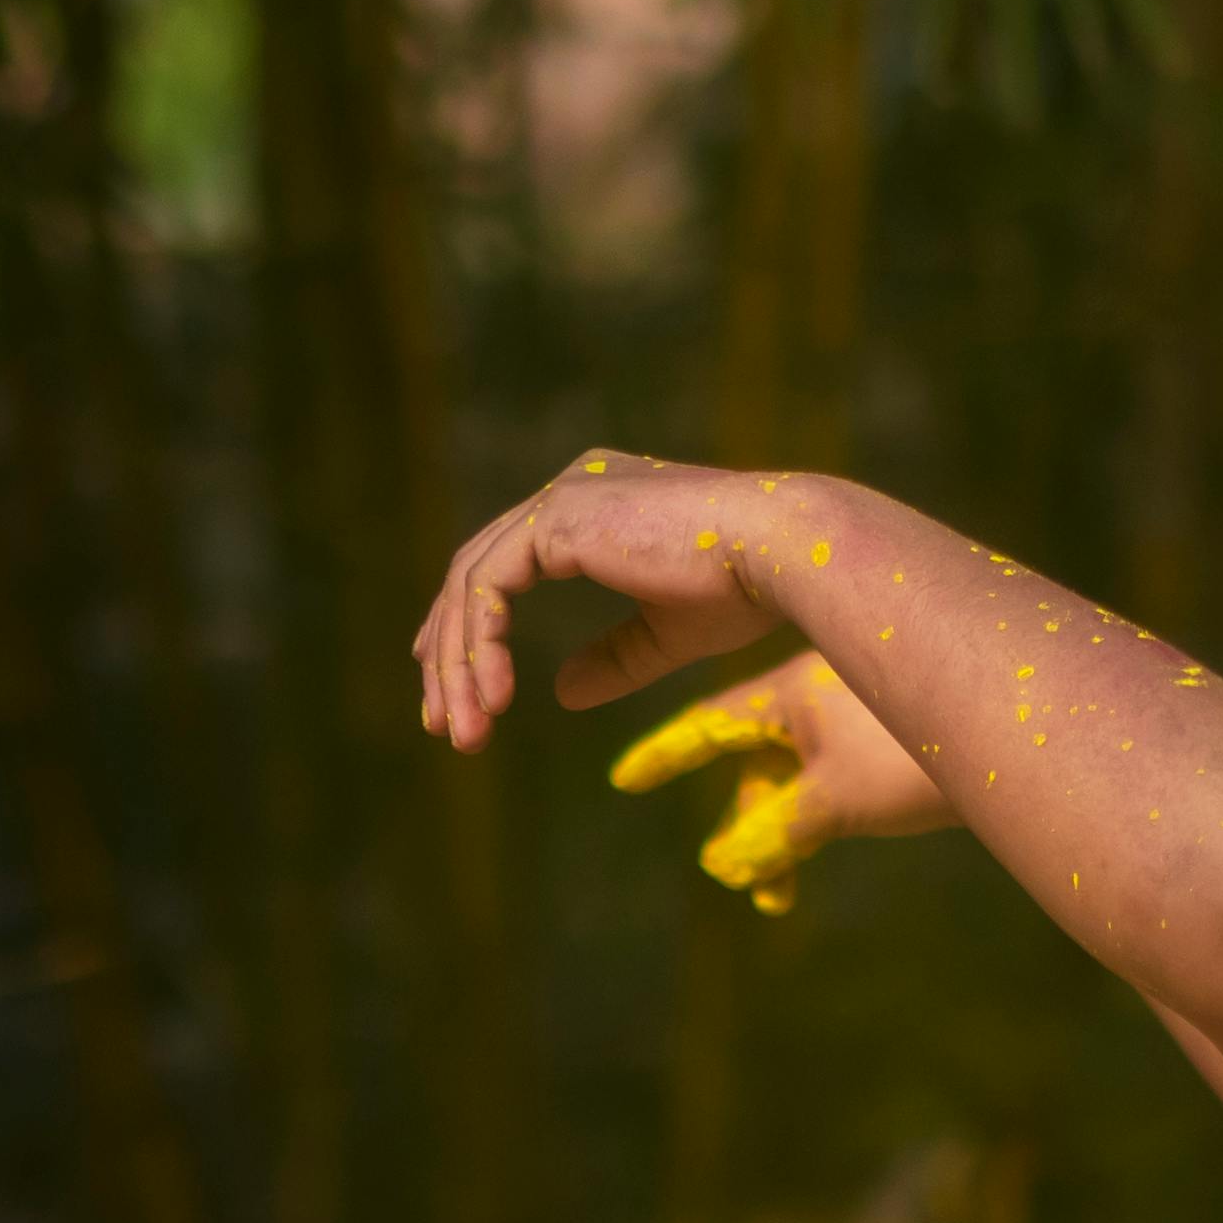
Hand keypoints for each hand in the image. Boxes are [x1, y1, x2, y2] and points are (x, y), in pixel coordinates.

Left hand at [413, 452, 864, 752]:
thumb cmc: (746, 589)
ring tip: (465, 732)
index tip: (460, 691)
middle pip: (475, 574)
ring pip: (471, 584)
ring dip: (459, 665)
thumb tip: (560, 693)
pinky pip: (487, 585)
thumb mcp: (666, 635)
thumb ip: (613, 657)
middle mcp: (569, 490)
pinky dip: (478, 645)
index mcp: (593, 506)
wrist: (781, 553)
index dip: (472, 629)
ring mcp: (559, 497)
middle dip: (450, 655)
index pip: (504, 565)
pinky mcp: (557, 517)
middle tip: (441, 725)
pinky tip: (491, 696)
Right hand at [604, 651, 958, 911]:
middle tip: (744, 883)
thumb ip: (773, 835)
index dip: (666, 755)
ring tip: (779, 896)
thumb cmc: (918, 758)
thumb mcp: (833, 801)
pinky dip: (821, 821)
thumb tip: (722, 867)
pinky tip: (829, 853)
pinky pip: (838, 778)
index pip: (711, 722)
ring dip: (784, 836)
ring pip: (800, 776)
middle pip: (758, 759)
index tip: (626, 780)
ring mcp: (864, 712)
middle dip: (745, 826)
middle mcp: (824, 690)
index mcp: (794, 688)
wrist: (1026, 731)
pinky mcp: (899, 736)